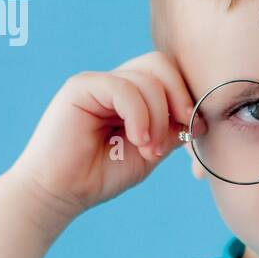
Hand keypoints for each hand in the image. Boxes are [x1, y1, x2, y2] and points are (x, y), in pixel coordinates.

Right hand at [6, 50, 194, 223]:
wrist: (60, 193)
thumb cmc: (101, 175)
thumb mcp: (150, 151)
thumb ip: (172, 129)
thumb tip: (198, 116)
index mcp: (133, 96)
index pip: (170, 76)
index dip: (189, 98)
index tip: (198, 131)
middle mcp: (116, 83)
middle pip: (162, 64)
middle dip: (181, 98)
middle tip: (185, 130)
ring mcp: (98, 82)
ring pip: (148, 78)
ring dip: (159, 117)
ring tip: (148, 149)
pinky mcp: (81, 86)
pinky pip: (124, 88)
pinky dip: (140, 115)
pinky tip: (137, 140)